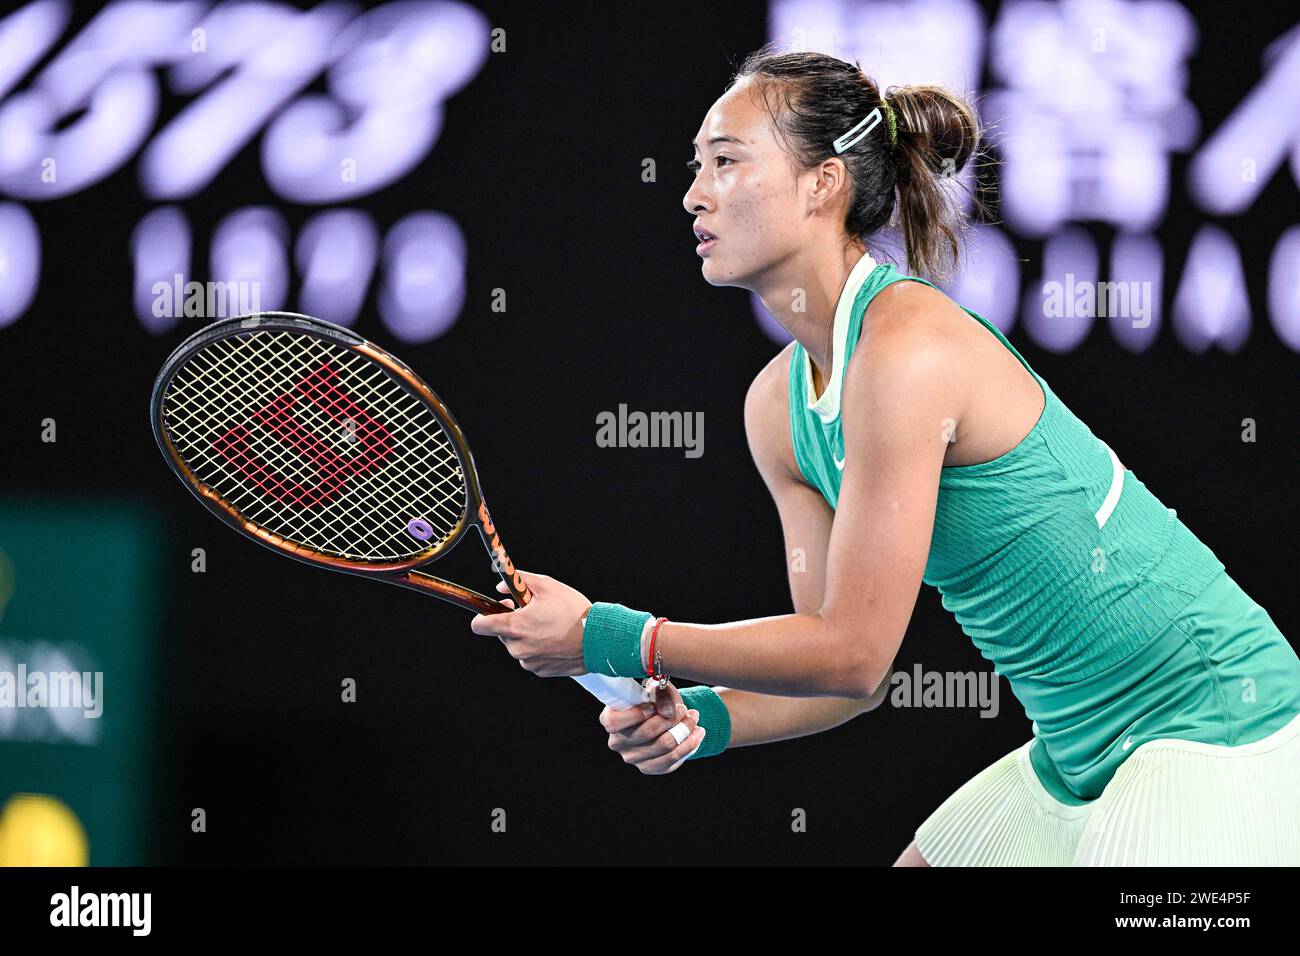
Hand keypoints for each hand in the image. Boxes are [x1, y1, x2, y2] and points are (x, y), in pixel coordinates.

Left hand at [468, 569, 590, 676]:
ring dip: (527, 636)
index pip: (480, 625)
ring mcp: (528, 661)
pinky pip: (531, 657)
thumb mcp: (547, 586)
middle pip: (501, 633)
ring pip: (518, 645)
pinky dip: (539, 648)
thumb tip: (501, 586)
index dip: (484, 616)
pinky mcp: (540, 670)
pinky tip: (555, 639)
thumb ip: (519, 581)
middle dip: (513, 623)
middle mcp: (518, 647)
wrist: (599, 639)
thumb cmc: (574, 611)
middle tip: (533, 613)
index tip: (496, 610)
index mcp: (515, 626)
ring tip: (549, 626)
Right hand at [600, 683, 704, 773]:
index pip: (615, 722)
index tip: (654, 705)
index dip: (635, 714)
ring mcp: (632, 758)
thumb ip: (660, 692)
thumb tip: (668, 710)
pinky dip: (689, 744)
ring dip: (684, 730)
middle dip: (671, 718)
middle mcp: (617, 742)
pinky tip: (698, 733)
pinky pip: (672, 759)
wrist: (664, 716)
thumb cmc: (655, 699)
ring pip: (663, 746)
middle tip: (684, 708)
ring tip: (694, 717)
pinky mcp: (649, 768)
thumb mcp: (656, 689)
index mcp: (610, 720)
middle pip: (646, 733)